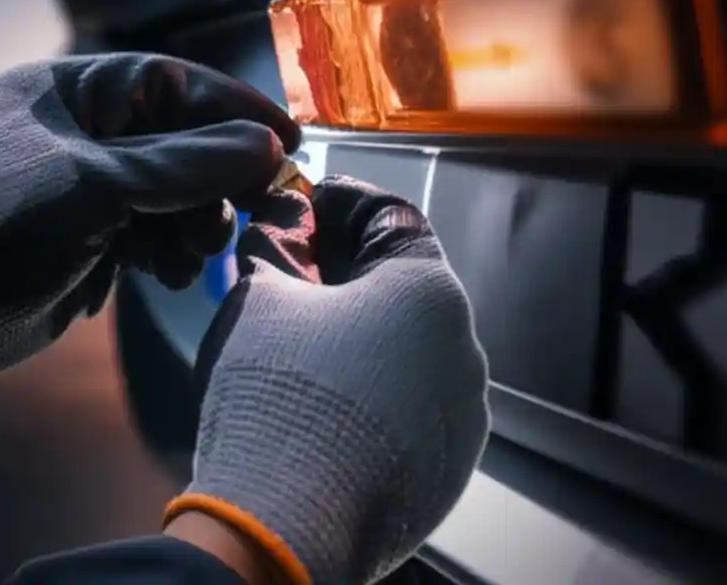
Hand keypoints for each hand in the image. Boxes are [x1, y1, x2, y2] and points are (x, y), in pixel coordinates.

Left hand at [0, 54, 298, 394]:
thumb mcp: (93, 187)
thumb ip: (185, 166)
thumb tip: (269, 150)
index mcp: (71, 92)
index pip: (172, 85)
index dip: (233, 111)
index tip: (288, 142)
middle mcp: (83, 133)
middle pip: (184, 143)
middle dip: (219, 179)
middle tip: (262, 210)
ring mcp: (88, 189)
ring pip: (177, 195)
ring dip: (196, 224)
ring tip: (187, 254)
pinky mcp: (90, 239)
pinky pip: (156, 234)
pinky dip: (170, 253)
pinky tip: (164, 274)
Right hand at [168, 177, 489, 583]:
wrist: (286, 522)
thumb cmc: (276, 392)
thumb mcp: (260, 296)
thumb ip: (277, 247)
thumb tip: (281, 225)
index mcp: (430, 291)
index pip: (391, 218)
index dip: (341, 203)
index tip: (306, 205)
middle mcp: (466, 351)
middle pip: (406, 291)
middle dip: (351, 275)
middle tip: (294, 275)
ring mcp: (464, 418)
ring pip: (412, 357)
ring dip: (366, 342)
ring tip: (304, 350)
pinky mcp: (449, 472)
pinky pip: (412, 414)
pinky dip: (376, 399)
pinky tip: (327, 410)